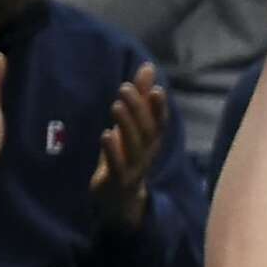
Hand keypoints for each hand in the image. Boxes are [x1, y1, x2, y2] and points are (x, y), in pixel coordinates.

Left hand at [89, 61, 167, 231]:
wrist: (120, 199)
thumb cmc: (126, 156)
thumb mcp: (133, 126)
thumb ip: (140, 97)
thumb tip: (148, 67)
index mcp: (152, 141)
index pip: (160, 122)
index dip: (159, 107)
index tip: (156, 89)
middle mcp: (147, 154)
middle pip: (147, 131)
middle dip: (138, 109)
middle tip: (124, 88)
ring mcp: (134, 169)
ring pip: (134, 147)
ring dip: (126, 125)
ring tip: (116, 105)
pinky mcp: (118, 181)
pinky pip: (118, 166)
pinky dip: (113, 150)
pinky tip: (106, 134)